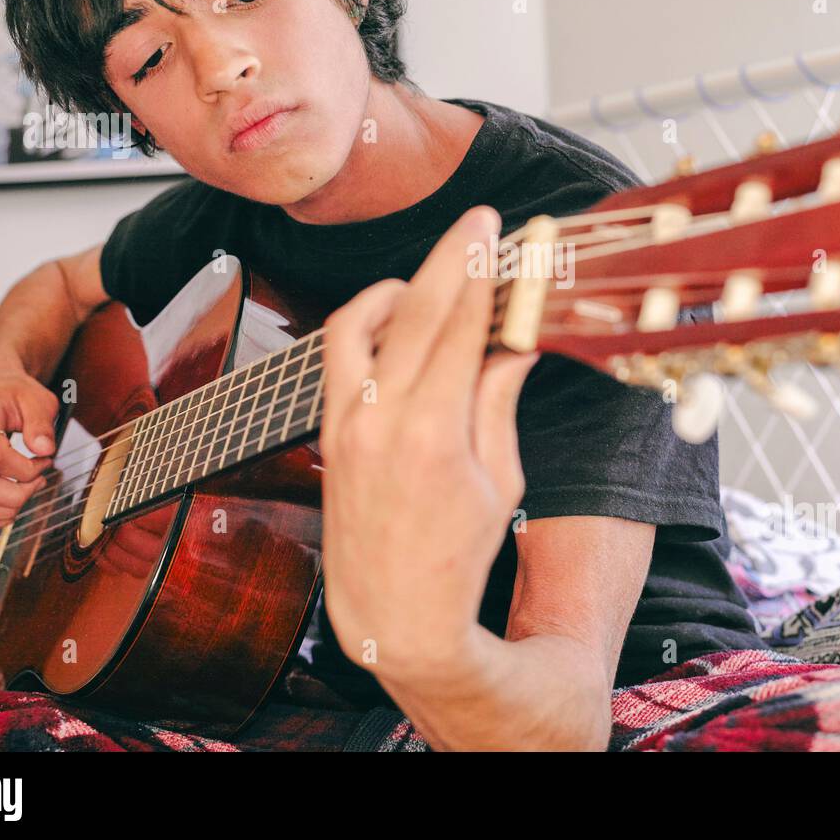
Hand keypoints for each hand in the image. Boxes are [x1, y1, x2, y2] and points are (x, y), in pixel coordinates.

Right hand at [0, 358, 58, 526]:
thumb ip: (42, 422)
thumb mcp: (38, 399)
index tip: (47, 460)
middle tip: (38, 483)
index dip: (26, 467)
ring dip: (2, 509)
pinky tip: (13, 501)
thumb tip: (44, 450)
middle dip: (12, 495)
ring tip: (27, 492)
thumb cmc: (16, 395)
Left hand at [319, 206, 537, 683]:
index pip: (457, 324)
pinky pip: (338, 356)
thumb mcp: (500, 479)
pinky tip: (393, 319)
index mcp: (433, 432)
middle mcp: (379, 420)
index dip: (477, 270)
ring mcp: (345, 425)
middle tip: (473, 225)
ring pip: (358, 323)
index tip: (491, 231)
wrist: (394, 614)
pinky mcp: (328, 433)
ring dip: (396, 287)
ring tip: (433, 278)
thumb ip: (497, 399)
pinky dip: (364, 323)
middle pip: (412, 310)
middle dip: (446, 259)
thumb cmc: (458, 555)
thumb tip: (512, 339)